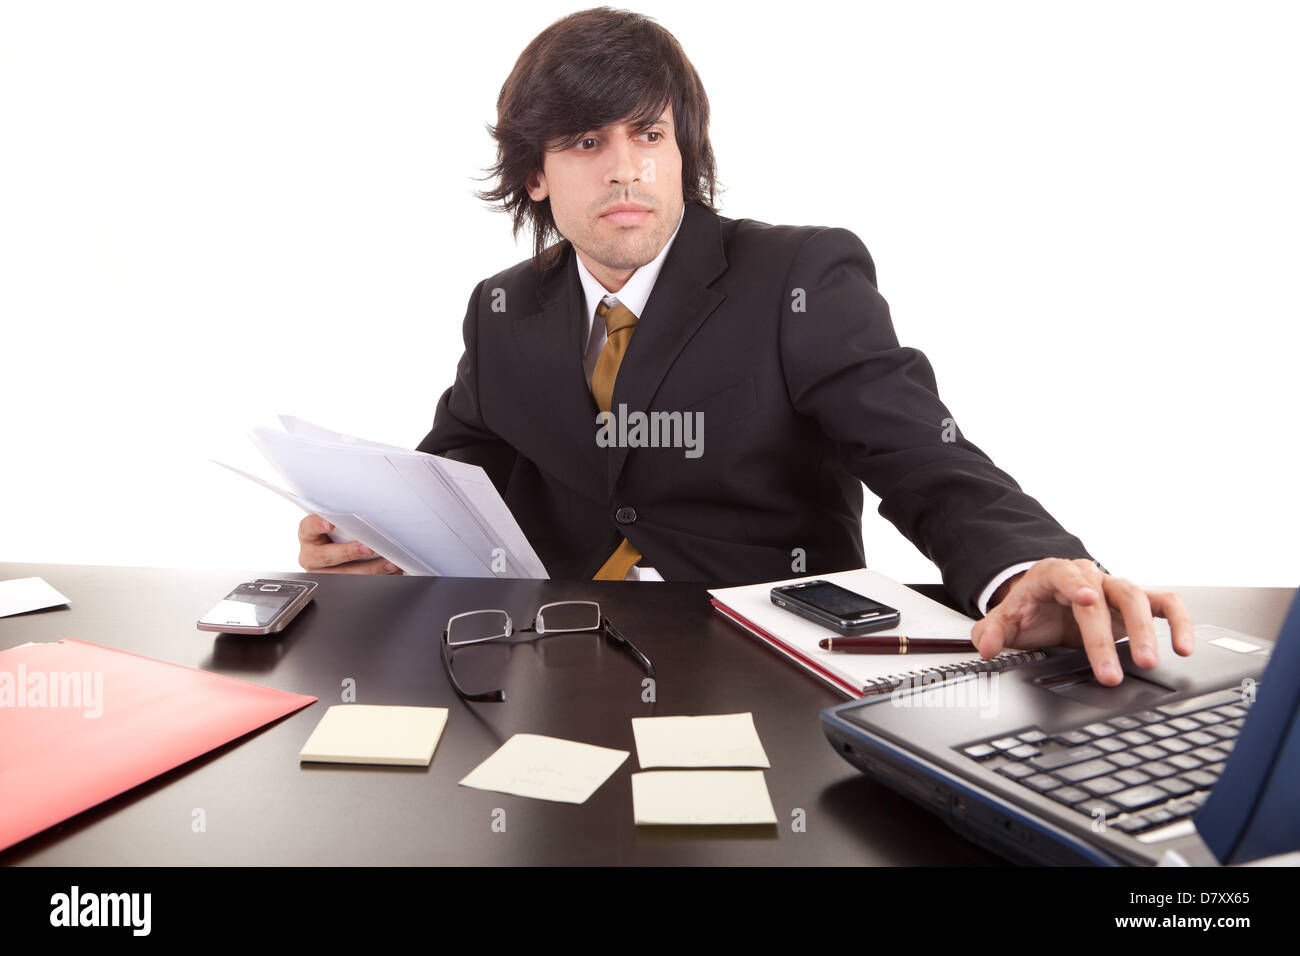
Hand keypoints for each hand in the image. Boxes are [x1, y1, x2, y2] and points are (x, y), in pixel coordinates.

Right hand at [297, 514, 402, 574]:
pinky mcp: (337, 583)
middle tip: (367, 548)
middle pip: (328, 556)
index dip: (317, 525)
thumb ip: (342, 520)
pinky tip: (391, 571)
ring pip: (345, 574)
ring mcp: (323, 572)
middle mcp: (312, 556)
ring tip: (388, 563)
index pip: (308, 528)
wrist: (335, 546)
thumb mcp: (335, 523)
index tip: (329, 523)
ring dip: (370, 569)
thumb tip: (367, 516)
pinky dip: (378, 576)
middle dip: (349, 552)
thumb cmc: (336, 532)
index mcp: (308, 536)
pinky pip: (357, 582)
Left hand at [970, 558, 1193, 685]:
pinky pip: (1164, 604)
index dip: (1077, 586)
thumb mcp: (1006, 618)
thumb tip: (985, 648)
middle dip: (1107, 637)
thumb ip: (992, 632)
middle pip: (1104, 597)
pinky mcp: (1135, 603)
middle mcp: (1089, 578)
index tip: (1087, 600)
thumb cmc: (1030, 608)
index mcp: (1053, 574)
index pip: (1066, 575)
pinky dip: (1178, 622)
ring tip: (1149, 662)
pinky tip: (1184, 647)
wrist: (1047, 602)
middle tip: (1110, 673)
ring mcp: (1114, 589)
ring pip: (1137, 599)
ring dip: (1145, 632)